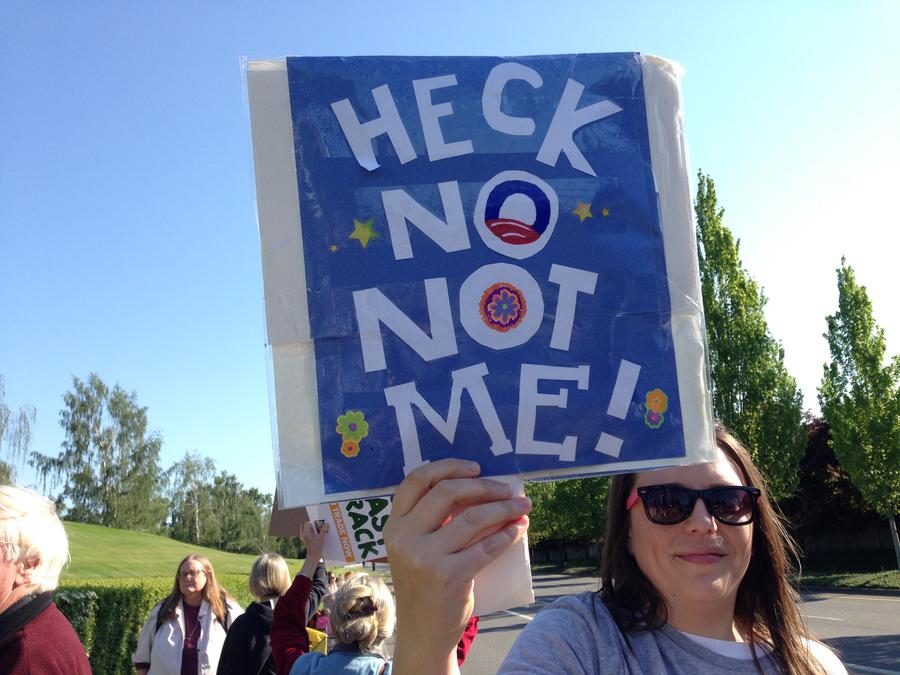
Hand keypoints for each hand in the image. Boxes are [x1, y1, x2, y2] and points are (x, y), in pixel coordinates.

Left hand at [299, 520, 327, 578]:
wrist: (313, 557)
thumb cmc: (316, 548)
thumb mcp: (320, 538)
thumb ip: (323, 530)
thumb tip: (327, 524)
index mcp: (305, 532)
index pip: (307, 523)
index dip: (313, 522)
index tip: (319, 522)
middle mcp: (303, 534)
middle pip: (307, 526)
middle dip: (313, 525)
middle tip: (320, 525)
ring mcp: (304, 537)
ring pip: (308, 530)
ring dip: (314, 529)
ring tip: (320, 529)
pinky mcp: (306, 540)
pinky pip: (309, 534)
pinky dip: (313, 533)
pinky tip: (319, 534)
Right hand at [385, 459, 530, 673]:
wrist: (423, 631)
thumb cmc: (425, 582)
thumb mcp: (415, 547)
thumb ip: (433, 519)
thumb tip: (480, 487)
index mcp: (394, 524)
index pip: (416, 480)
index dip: (447, 467)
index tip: (475, 468)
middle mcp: (405, 537)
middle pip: (447, 492)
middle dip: (484, 486)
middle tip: (507, 489)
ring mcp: (425, 558)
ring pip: (472, 518)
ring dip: (504, 509)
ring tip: (522, 507)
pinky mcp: (449, 576)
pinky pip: (486, 547)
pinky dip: (507, 535)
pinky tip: (518, 530)